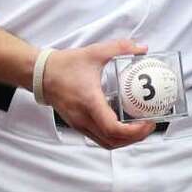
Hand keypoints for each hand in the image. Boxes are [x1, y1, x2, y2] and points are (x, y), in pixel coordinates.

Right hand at [40, 39, 154, 149]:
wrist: (40, 74)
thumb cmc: (65, 65)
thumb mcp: (95, 53)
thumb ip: (120, 47)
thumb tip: (142, 48)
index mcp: (90, 102)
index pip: (113, 129)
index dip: (134, 131)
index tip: (148, 122)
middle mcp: (84, 118)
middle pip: (113, 141)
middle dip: (135, 137)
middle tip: (150, 125)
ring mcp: (80, 124)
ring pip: (106, 143)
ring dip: (125, 141)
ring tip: (140, 128)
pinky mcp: (77, 125)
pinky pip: (99, 138)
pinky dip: (114, 137)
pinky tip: (124, 125)